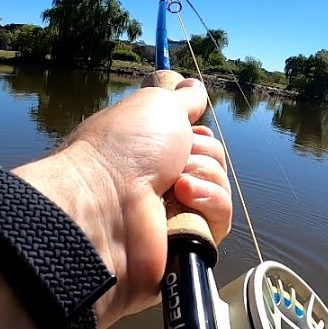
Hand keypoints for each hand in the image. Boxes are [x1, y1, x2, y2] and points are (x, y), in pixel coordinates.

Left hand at [12, 78, 230, 328]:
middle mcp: (162, 182)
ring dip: (206, 177)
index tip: (187, 132)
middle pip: (215, 161)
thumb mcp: (157, 106)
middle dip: (202, 154)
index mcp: (151, 151)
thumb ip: (182, 98)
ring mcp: (175, 213)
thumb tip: (195, 87)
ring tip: (177, 184)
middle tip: (176, 160)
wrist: (106, 204)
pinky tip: (185, 199)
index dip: (198, 135)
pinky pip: (220, 218)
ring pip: (221, 188)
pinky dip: (208, 202)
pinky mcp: (187, 242)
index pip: (198, 141)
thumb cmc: (124, 149)